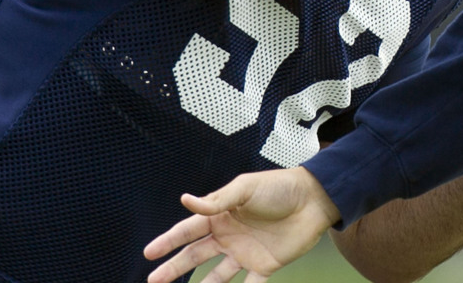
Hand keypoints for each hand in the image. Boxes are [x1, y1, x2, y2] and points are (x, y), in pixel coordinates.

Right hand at [144, 167, 341, 282]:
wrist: (314, 200)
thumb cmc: (279, 188)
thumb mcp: (246, 188)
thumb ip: (217, 200)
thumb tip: (185, 201)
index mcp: (221, 214)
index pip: (189, 229)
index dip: (168, 241)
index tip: (149, 252)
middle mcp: (229, 235)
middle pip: (196, 255)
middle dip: (174, 267)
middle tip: (153, 280)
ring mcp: (244, 252)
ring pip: (216, 275)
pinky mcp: (264, 266)